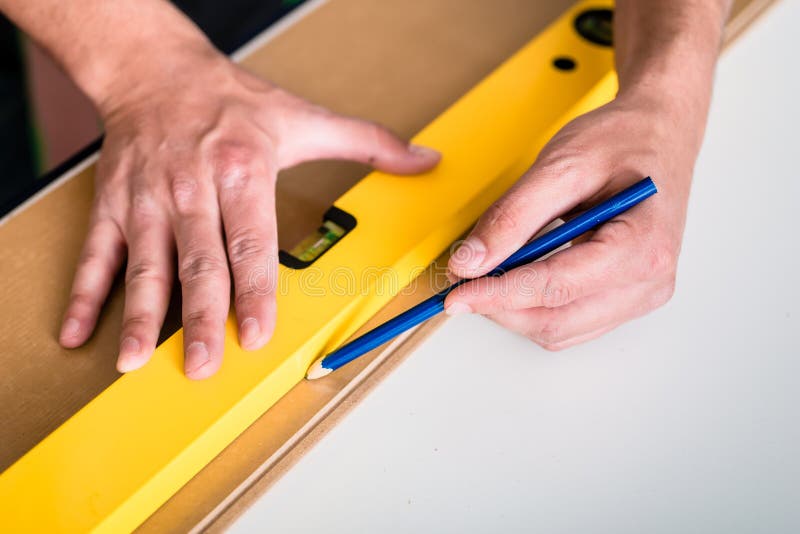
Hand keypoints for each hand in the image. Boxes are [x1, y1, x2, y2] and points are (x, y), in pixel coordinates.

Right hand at [59, 50, 439, 378]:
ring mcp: (147, 198)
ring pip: (144, 265)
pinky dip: (86, 295)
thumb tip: (426, 160)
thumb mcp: (305, 117)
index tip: (257, 334)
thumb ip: (369, 143)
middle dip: (199, 318)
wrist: (156, 70)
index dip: (254, 291)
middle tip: (202, 365)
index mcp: (243, 170)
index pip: (251, 243)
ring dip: (139, 316)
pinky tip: (81, 332)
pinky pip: (97, 253)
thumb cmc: (234, 101)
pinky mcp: (113, 202)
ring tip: (135, 361)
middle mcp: (192, 187)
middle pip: (198, 262)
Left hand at [444, 93, 699, 349]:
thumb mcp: (562, 164)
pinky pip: (571, 324)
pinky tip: (521, 275)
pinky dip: (535, 308)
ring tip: (493, 271)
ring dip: (516, 310)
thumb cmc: (622, 141)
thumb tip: (469, 262)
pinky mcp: (627, 300)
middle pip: (555, 322)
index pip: (555, 287)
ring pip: (559, 331)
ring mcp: (643, 296)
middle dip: (501, 306)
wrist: (658, 132)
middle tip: (463, 281)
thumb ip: (513, 215)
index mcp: (644, 246)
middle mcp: (650, 282)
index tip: (455, 294)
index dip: (497, 294)